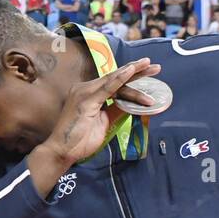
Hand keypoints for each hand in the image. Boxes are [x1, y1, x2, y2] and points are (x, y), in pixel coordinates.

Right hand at [43, 58, 162, 166]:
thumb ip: (116, 110)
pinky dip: (120, 79)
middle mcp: (84, 89)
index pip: (114, 83)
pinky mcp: (86, 100)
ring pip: (115, 81)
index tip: (149, 73)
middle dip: (137, 71)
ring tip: (152, 69)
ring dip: (134, 74)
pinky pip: (107, 88)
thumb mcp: (104, 122)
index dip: (132, 77)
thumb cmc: (79, 140)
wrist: (62, 151)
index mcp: (88, 93)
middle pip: (115, 77)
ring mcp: (84, 92)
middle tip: (156, 66)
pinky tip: (131, 71)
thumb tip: (132, 103)